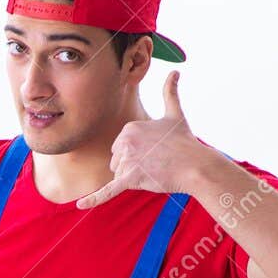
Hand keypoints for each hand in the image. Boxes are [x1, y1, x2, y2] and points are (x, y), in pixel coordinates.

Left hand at [75, 71, 212, 210]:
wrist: (196, 165)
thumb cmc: (185, 142)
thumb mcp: (175, 114)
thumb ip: (170, 93)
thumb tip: (175, 72)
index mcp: (128, 128)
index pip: (119, 148)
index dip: (136, 153)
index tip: (155, 151)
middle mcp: (124, 141)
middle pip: (115, 161)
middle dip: (131, 166)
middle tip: (155, 162)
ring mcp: (127, 160)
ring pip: (118, 175)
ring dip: (133, 177)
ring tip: (154, 171)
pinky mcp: (130, 178)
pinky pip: (107, 191)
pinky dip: (94, 199)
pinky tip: (81, 205)